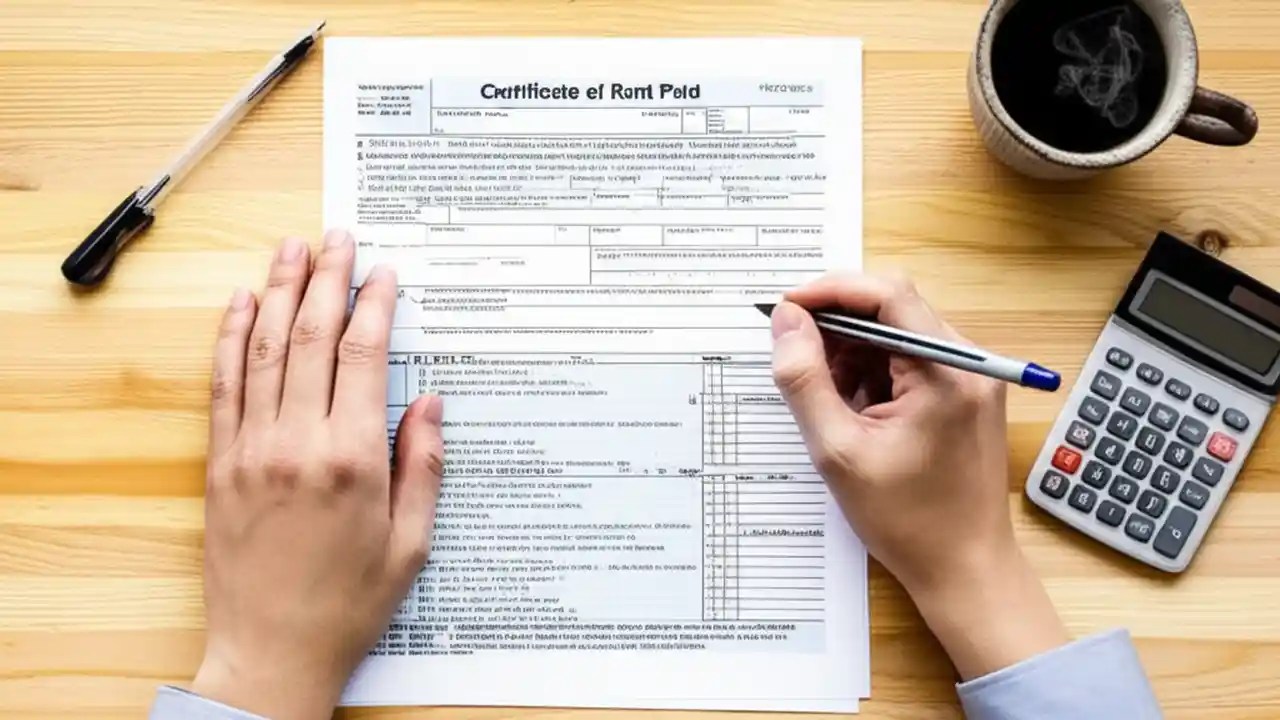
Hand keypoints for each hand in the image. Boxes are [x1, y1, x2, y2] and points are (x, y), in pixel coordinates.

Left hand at [192, 231, 443, 718]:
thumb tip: (428, 401)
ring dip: (277, 291)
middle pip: (310, 337)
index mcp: (352, 460)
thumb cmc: (349, 603)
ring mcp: (250, 449)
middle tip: (338, 236)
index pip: (362, 357)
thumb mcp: (411, 544)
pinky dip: (230, 338)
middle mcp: (297, 443)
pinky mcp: (219, 463)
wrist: (271, 651)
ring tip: (292, 248)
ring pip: (263, 349)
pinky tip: (240, 303)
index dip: (373, 305)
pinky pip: (223, 385)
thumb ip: (422, 467)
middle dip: (326, 279)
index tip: (384, 272)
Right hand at [770, 273, 1067, 679]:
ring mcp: (971, 378)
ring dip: (852, 353)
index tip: (787, 308)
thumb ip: (805, 380)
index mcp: (947, 372)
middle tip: (796, 359)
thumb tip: (785, 322)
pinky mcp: (964, 394)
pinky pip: (910, 360)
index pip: (887, 295)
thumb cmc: (909, 522)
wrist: (966, 570)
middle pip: (892, 308)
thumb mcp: (838, 451)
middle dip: (837, 327)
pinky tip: (853, 412)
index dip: (830, 291)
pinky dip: (873, 373)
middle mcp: (969, 364)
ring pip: (897, 333)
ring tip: (827, 400)